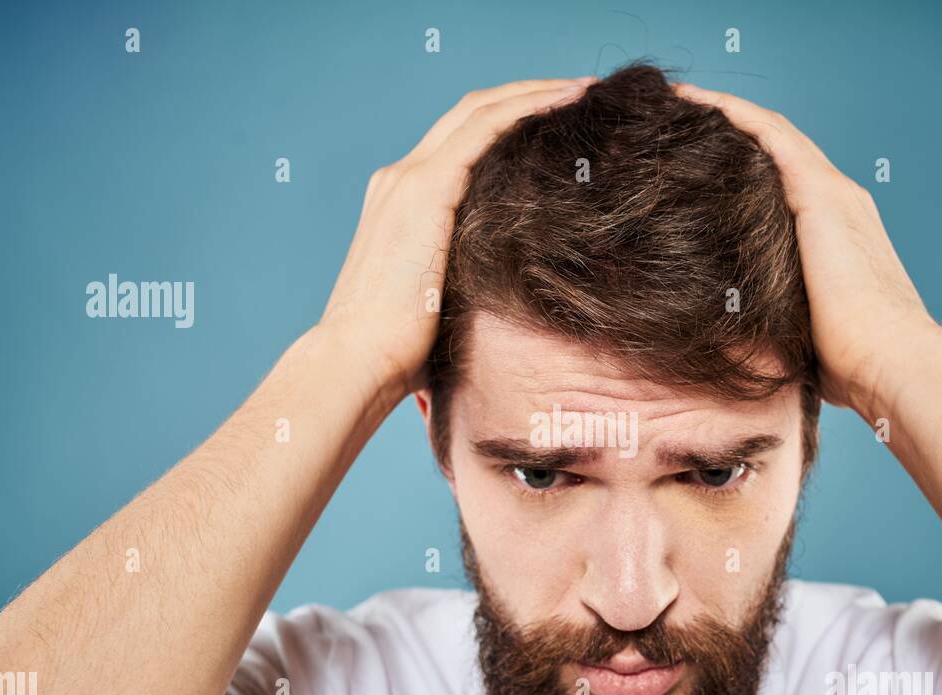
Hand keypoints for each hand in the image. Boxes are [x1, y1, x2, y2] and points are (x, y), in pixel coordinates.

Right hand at [319, 77, 594, 403]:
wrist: (358, 359)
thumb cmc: (398, 351)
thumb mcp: (439, 299)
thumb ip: (465, 276)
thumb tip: (507, 291)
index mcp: (401, 202)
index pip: (460, 140)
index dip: (508, 120)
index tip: (556, 121)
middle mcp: (400, 179)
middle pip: (471, 112)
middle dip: (527, 94)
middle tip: (580, 92)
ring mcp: (409, 180)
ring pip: (480, 110)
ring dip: (534, 92)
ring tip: (582, 89)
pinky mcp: (425, 190)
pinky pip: (483, 130)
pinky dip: (524, 109)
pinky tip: (563, 103)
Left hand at [673, 82, 941, 418]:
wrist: (891, 361)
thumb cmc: (852, 364)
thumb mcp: (804, 329)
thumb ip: (777, 313)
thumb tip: (739, 338)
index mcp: (837, 232)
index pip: (784, 181)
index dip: (745, 163)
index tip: (701, 159)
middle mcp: (839, 202)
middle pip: (776, 148)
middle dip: (729, 129)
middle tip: (678, 118)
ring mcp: (833, 194)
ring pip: (771, 133)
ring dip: (724, 112)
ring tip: (678, 102)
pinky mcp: (820, 196)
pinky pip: (770, 137)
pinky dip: (734, 115)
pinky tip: (698, 104)